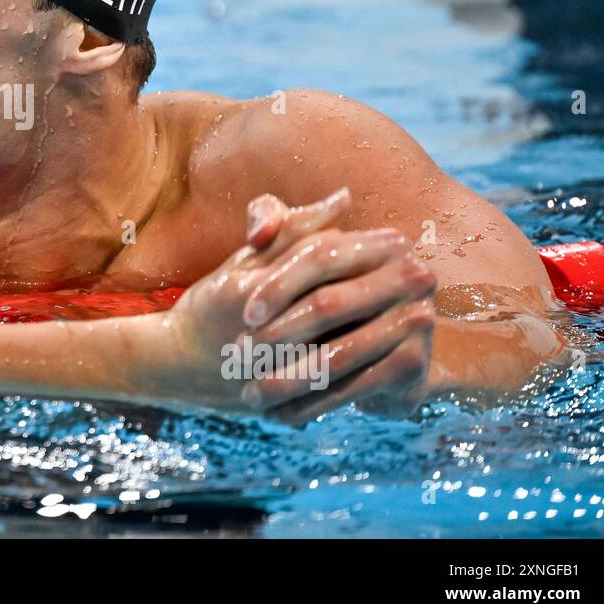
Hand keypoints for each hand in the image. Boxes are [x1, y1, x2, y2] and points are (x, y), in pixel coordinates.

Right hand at [138, 187, 436, 421]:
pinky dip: (371, 375)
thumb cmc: (214, 304)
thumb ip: (293, 231)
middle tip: (426, 272)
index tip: (398, 239)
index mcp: (247, 290)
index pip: (315, 261)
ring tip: (426, 314)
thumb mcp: (246, 260)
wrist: (177, 366)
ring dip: (386, 333)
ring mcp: (266, 374)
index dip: (361, 247)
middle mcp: (255, 333)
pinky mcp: (278, 405)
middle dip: (384, 287)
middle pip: (333, 305)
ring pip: (338, 352)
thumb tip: (343, 198)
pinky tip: (400, 359)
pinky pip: (333, 393)